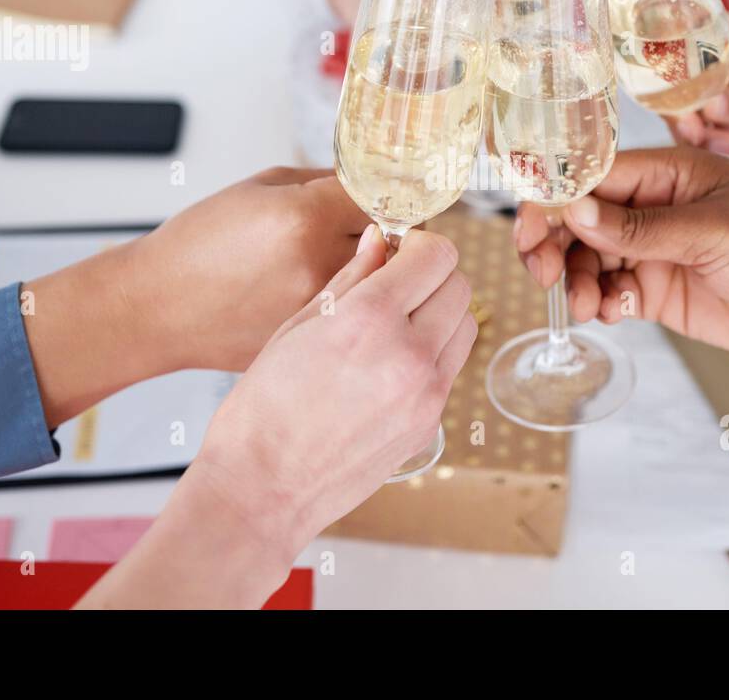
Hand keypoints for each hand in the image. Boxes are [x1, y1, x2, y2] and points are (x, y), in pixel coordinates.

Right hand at [77, 227, 476, 607]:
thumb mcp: (295, 325)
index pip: (437, 255)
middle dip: (432, 275)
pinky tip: (389, 364)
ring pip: (466, 326)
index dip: (420, 244)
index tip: (400, 250)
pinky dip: (432, 354)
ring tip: (396, 324)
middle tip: (399, 282)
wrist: (262, 488)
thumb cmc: (262, 408)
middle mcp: (409, 354)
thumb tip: (379, 240)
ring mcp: (427, 393)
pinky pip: (450, 369)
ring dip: (440, 313)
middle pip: (460, 286)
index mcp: (369, 319)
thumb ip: (348, 278)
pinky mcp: (431, 423)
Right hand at [127, 167, 370, 372]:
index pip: (381, 195)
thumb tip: (374, 186)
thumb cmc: (199, 245)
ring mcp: (320, 310)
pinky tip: (328, 302)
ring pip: (381, 285)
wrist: (156, 308)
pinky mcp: (316, 342)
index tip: (387, 196)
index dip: (385, 195)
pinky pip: (357, 317)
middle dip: (390, 234)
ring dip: (378, 274)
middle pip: (393, 242)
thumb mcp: (260, 188)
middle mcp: (319, 264)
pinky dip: (354, 307)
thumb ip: (324, 184)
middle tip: (375, 232)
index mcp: (305, 217)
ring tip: (348, 267)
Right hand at [514, 147, 728, 375]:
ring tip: (583, 304)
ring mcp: (656, 250)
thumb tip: (574, 211)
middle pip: (582, 219)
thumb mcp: (714, 232)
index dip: (555, 198)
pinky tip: (606, 313)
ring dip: (575, 280)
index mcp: (670, 174)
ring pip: (590, 258)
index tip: (528, 227)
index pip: (596, 176)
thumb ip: (642, 228)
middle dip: (554, 243)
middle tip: (544, 273)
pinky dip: (599, 302)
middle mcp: (655, 209)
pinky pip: (612, 292)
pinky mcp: (661, 291)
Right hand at [671, 12, 728, 154]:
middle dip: (692, 121)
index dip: (677, 88)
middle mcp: (719, 55)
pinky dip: (722, 140)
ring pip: (690, 114)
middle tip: (712, 141)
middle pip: (678, 89)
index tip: (690, 120)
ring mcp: (722, 82)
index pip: (683, 56)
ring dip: (710, 135)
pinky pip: (707, 128)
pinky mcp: (727, 106)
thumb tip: (708, 107)